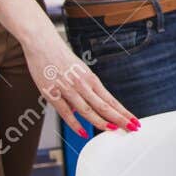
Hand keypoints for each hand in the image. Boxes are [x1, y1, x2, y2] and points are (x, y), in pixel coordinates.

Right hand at [21, 28, 137, 136]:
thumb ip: (83, 89)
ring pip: (88, 110)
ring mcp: (68, 89)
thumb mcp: (78, 71)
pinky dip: (75, 124)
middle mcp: (82, 84)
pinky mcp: (52, 93)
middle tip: (132, 128)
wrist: (42, 43)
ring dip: (101, 122)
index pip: (111, 100)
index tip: (133, 120)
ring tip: (113, 130)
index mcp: (90, 78)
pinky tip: (83, 133)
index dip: (123, 112)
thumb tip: (82, 109)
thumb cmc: (60, 56)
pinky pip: (66, 113)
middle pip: (104, 106)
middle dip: (120, 118)